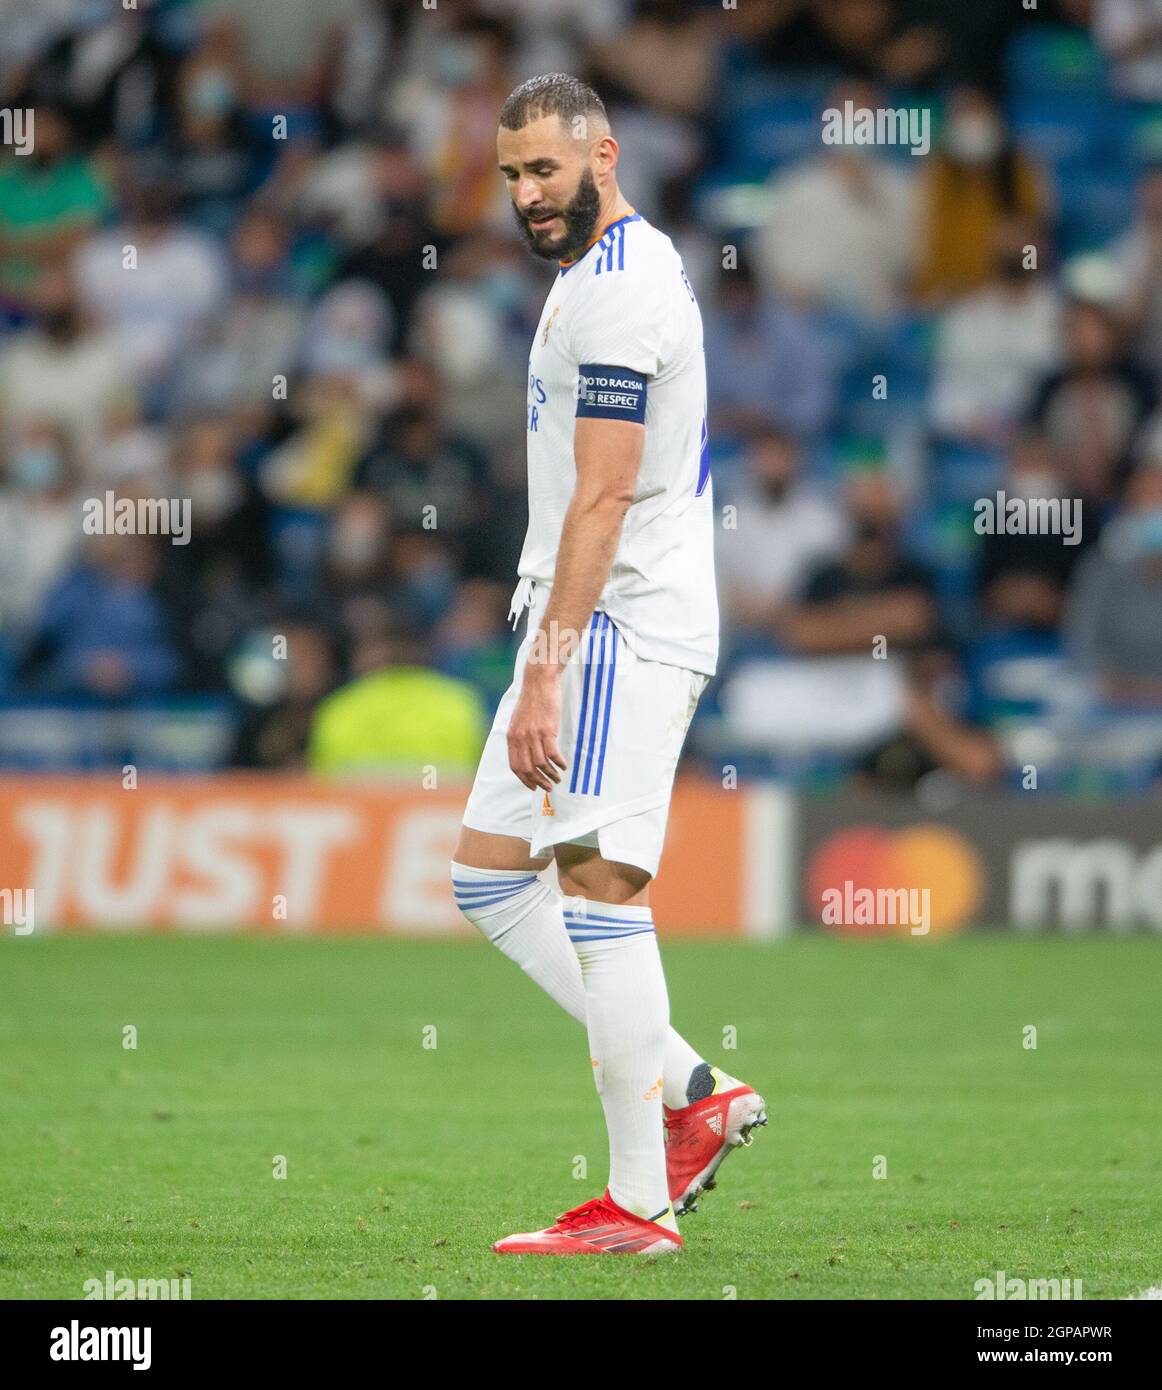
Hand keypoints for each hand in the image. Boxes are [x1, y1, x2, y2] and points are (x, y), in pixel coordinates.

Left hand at [508, 664, 566, 790]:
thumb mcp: (519, 719)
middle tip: (548, 787)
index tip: (533, 787)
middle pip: (527, 769)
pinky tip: (564, 765)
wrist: (539, 681)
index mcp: (512, 736)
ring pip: (540, 764)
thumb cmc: (532, 699)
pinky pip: (552, 754)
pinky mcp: (547, 730)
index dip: (524, 779)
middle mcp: (520, 738)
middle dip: (538, 782)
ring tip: (558, 778)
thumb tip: (525, 752)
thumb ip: (520, 736)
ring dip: (550, 775)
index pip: (515, 765)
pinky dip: (558, 763)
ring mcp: (533, 734)